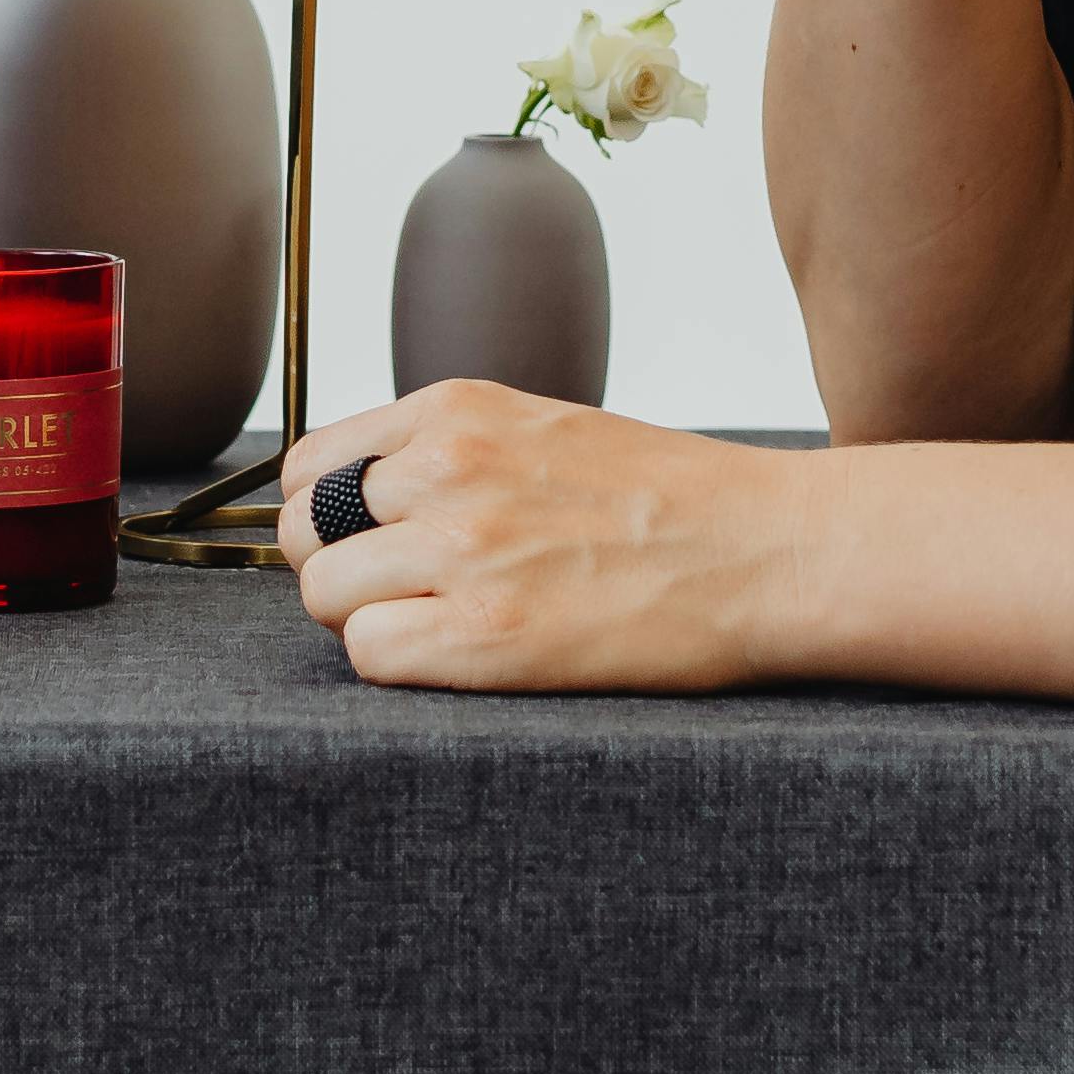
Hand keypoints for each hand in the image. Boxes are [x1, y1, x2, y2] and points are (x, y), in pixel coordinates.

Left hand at [275, 379, 807, 692]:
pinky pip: (371, 654)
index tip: (373, 544)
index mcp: (456, 410)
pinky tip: (467, 657)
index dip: (332, 516)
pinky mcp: (492, 636)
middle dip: (340, 569)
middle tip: (410, 593)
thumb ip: (448, 449)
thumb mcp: (541, 429)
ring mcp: (467, 551)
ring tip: (448, 625)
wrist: (768, 549)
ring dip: (371, 620)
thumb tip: (358, 496)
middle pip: (305, 533)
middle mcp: (448, 469)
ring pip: (326, 595)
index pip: (311, 465)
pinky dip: (403, 664)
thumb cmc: (667, 498)